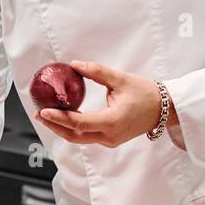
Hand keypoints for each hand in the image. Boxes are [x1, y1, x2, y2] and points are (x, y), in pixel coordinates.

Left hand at [36, 60, 177, 147]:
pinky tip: (64, 119)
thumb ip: (96, 71)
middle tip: (39, 114)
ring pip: (80, 139)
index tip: (44, 111)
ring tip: (47, 116)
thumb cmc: (145, 93)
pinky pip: (87, 137)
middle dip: (54, 126)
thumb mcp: (120, 79)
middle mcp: (109, 135)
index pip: (79, 123)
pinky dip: (73, 129)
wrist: (164, 109)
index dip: (59, 118)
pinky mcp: (111, 140)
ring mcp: (110, 140)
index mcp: (112, 122)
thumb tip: (74, 64)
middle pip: (74, 136)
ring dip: (62, 129)